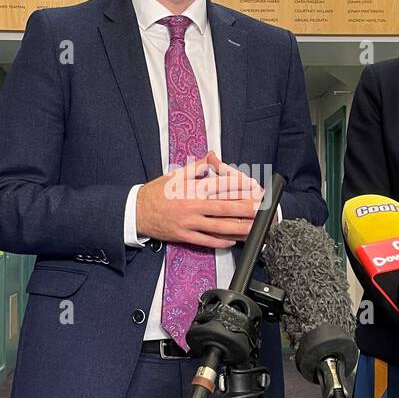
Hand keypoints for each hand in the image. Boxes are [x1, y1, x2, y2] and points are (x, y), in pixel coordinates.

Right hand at [136, 151, 263, 248]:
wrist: (136, 211)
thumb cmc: (156, 192)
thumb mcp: (175, 175)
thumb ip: (197, 167)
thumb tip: (212, 156)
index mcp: (192, 188)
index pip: (220, 186)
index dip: (240, 186)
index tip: (254, 186)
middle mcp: (192, 206)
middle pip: (225, 207)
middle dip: (246, 208)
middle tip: (262, 209)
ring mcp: (189, 223)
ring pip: (219, 227)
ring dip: (239, 228)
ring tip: (254, 228)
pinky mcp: (185, 236)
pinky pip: (206, 241)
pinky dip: (221, 242)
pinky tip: (233, 240)